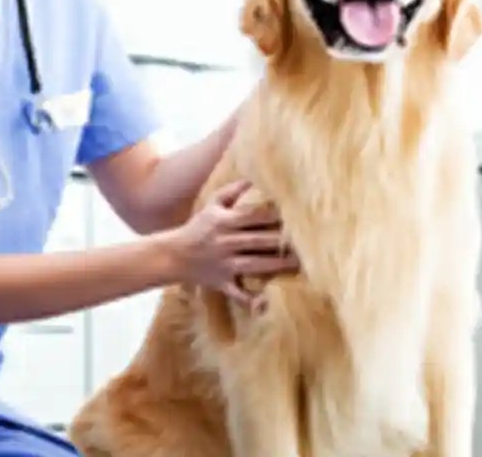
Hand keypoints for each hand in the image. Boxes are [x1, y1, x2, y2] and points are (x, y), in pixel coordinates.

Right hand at [165, 179, 300, 306]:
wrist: (173, 255)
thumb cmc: (198, 227)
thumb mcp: (211, 205)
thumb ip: (232, 191)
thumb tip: (253, 177)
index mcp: (224, 221)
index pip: (254, 216)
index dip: (275, 214)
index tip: (297, 214)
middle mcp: (226, 242)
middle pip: (259, 240)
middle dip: (282, 240)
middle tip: (308, 240)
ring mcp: (224, 264)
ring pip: (255, 265)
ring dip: (277, 265)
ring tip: (300, 264)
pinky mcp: (222, 283)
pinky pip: (237, 293)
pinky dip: (250, 300)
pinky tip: (266, 304)